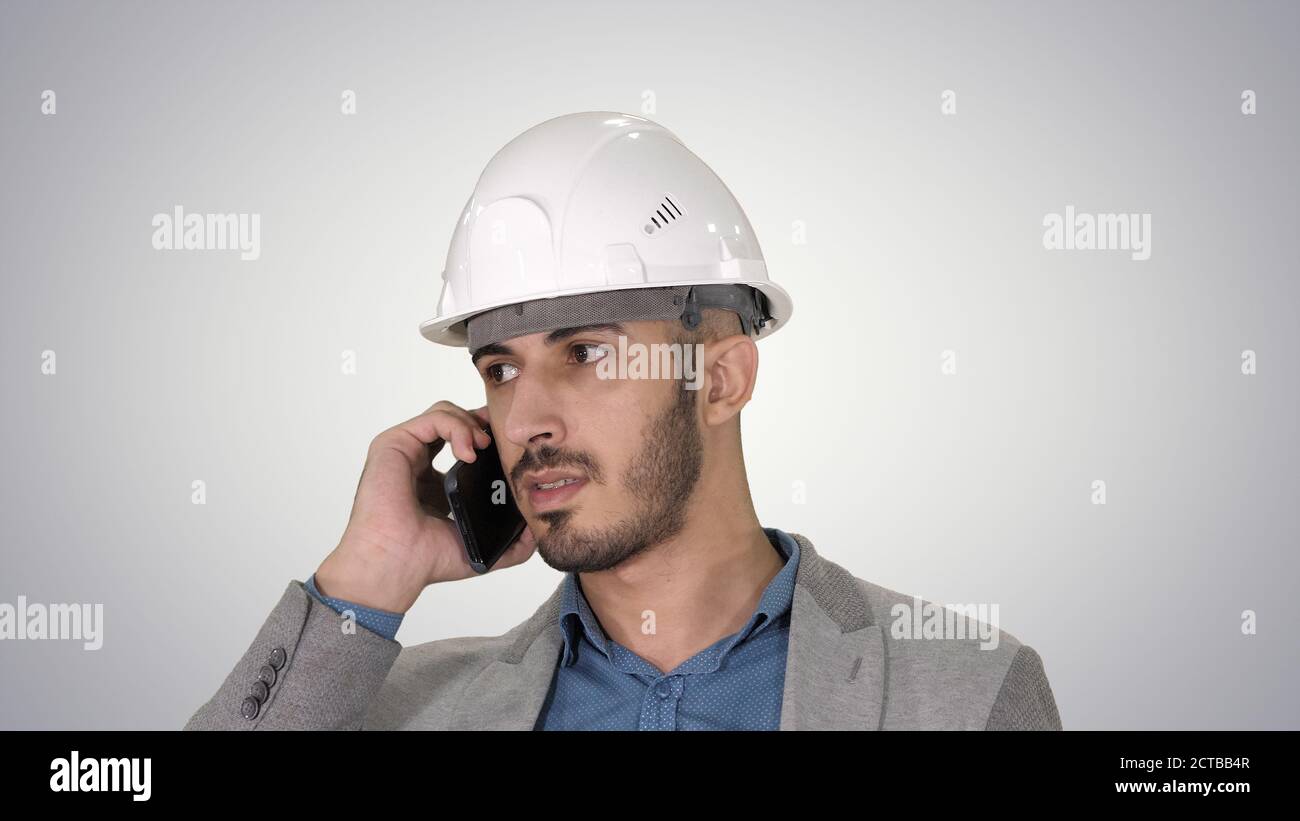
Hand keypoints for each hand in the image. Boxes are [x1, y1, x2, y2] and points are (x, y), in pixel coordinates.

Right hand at [314, 401, 535, 612]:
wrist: (396, 565)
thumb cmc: (426, 560)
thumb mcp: (480, 548)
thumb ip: (511, 543)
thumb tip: (536, 532)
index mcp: (433, 481)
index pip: (463, 443)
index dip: (488, 438)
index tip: (509, 448)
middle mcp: (417, 462)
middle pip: (455, 421)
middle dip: (483, 423)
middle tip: (500, 440)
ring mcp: (404, 451)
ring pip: (445, 413)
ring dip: (472, 424)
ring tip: (485, 446)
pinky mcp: (394, 444)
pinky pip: (433, 418)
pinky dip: (457, 426)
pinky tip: (469, 451)